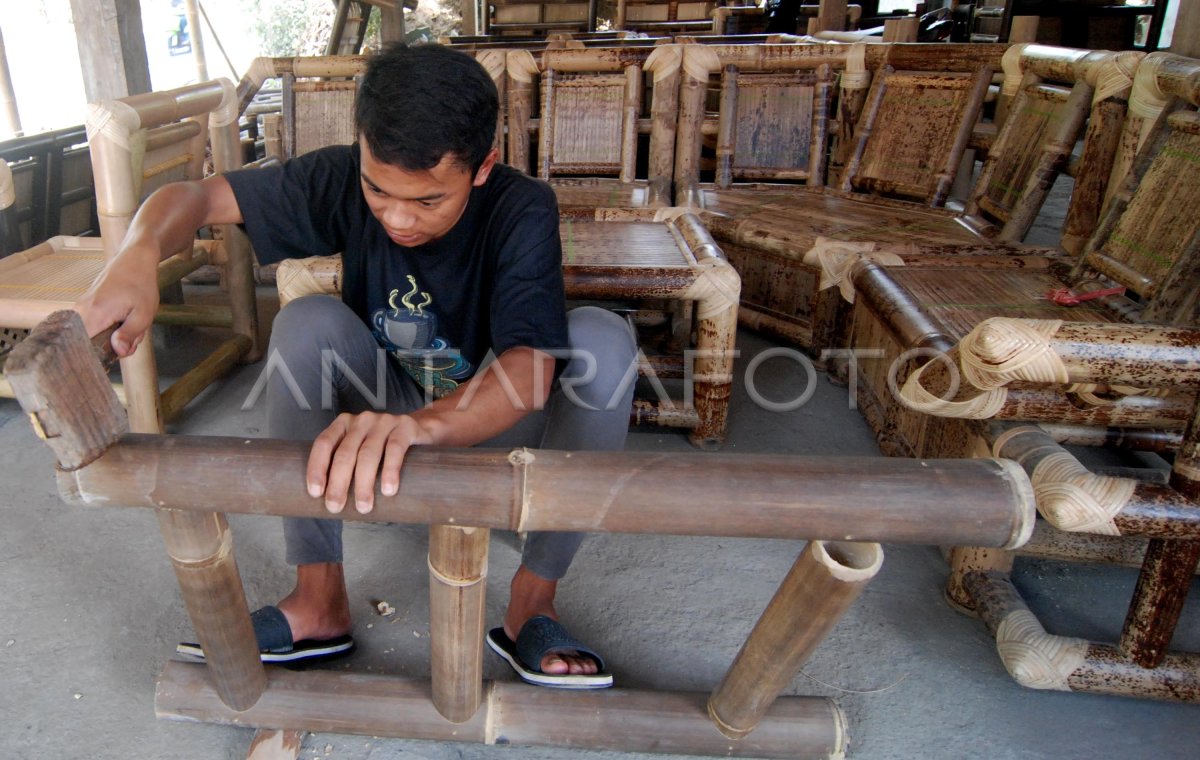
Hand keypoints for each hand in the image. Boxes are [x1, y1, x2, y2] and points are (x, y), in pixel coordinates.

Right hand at [74, 244, 161, 356]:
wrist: (134, 260)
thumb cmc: (140, 284)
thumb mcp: (143, 314)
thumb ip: (130, 336)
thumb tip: (118, 352)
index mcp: (95, 314)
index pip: (82, 348)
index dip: (98, 357)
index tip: (116, 354)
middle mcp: (81, 311)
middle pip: (90, 344)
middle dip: (112, 347)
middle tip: (132, 336)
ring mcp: (80, 308)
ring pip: (93, 335)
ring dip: (113, 337)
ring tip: (129, 324)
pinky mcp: (84, 306)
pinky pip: (93, 326)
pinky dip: (110, 328)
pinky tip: (122, 320)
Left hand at [306, 412, 433, 513]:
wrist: (422, 430)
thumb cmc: (384, 449)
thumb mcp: (360, 450)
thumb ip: (347, 465)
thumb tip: (330, 502)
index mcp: (344, 424)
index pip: (324, 443)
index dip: (317, 467)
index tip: (316, 493)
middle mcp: (362, 420)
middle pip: (346, 452)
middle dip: (339, 482)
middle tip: (336, 507)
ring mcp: (384, 422)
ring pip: (368, 453)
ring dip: (364, 482)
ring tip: (364, 506)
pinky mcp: (406, 427)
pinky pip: (395, 448)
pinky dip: (390, 471)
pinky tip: (388, 489)